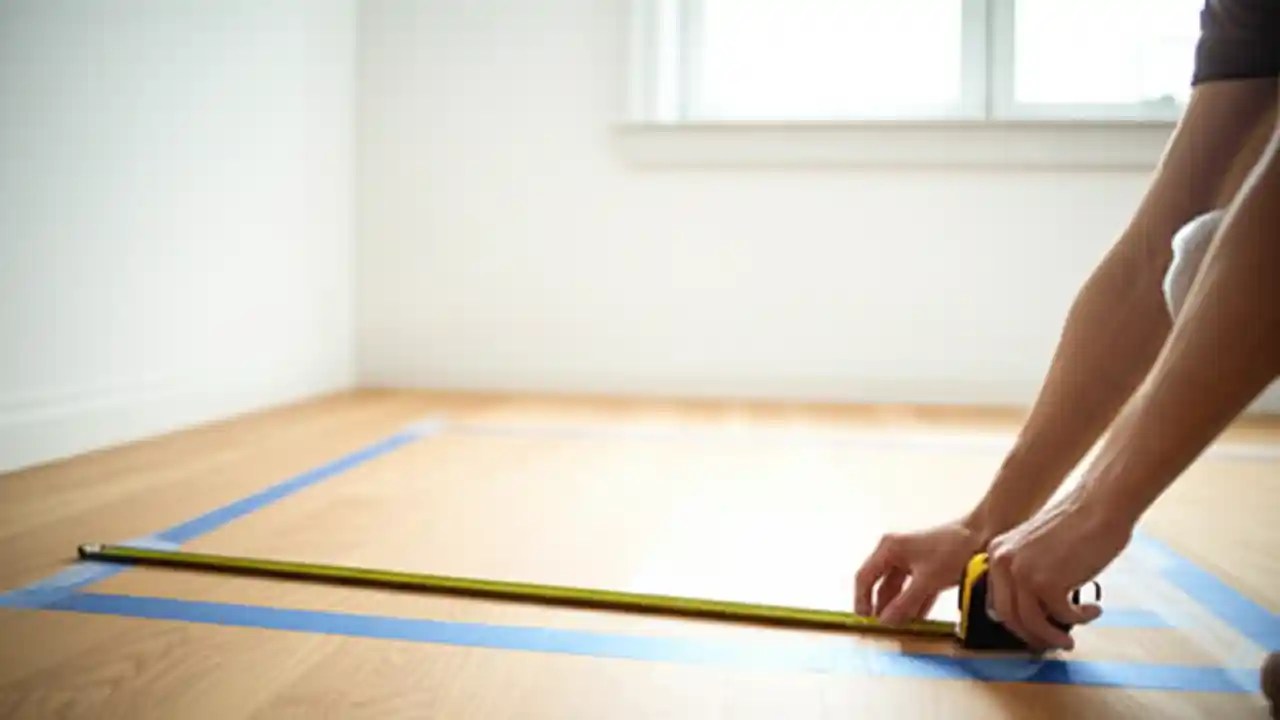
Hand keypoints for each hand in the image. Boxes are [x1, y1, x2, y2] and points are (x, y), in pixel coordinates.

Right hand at [855, 521, 986, 625]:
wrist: (983, 534)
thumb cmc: (951, 551)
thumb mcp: (927, 580)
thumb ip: (904, 603)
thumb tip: (884, 623)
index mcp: (889, 549)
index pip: (864, 577)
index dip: (861, 600)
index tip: (864, 623)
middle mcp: (895, 552)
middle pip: (881, 585)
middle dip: (882, 608)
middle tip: (882, 631)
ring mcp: (912, 560)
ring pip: (899, 589)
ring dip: (899, 608)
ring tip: (899, 632)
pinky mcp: (927, 567)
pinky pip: (915, 589)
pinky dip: (915, 604)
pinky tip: (917, 623)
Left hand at [986, 486, 1132, 650]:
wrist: (1098, 506)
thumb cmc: (1077, 525)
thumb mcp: (1036, 549)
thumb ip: (1027, 574)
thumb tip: (1034, 611)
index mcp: (996, 553)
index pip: (997, 600)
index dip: (1015, 622)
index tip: (1032, 632)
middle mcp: (1002, 563)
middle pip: (1010, 616)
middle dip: (1031, 635)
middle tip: (1051, 642)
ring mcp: (1022, 573)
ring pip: (1032, 622)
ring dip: (1053, 636)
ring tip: (1070, 639)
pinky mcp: (1047, 583)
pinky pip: (1062, 615)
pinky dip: (1080, 618)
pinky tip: (1093, 610)